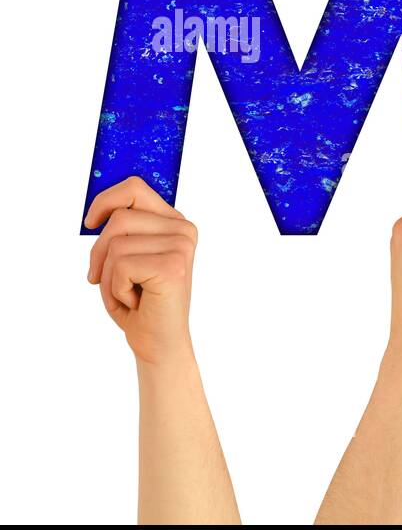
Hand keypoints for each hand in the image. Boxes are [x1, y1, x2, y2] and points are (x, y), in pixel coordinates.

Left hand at [86, 177, 197, 364]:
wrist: (157, 341)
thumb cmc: (141, 301)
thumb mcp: (127, 256)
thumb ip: (123, 228)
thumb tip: (100, 210)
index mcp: (174, 223)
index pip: (134, 188)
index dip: (105, 200)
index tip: (90, 222)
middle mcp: (183, 230)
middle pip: (119, 217)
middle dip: (100, 252)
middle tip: (106, 279)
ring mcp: (181, 247)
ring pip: (116, 242)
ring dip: (109, 275)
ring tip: (128, 292)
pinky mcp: (173, 266)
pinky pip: (120, 265)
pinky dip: (116, 289)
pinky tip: (136, 300)